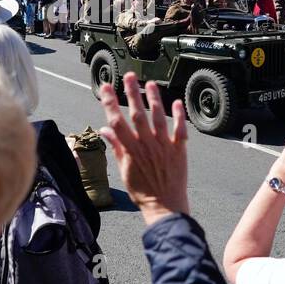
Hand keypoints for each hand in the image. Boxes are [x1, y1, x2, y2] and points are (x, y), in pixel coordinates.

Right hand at [98, 72, 189, 224]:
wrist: (165, 206)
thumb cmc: (142, 191)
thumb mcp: (124, 170)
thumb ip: (116, 147)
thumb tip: (104, 130)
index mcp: (131, 150)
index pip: (117, 121)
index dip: (110, 103)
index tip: (106, 88)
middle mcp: (147, 145)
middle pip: (138, 114)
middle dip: (132, 93)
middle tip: (129, 76)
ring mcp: (164, 146)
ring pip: (159, 118)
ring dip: (154, 99)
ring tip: (150, 84)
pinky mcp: (179, 150)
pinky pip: (180, 130)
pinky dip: (179, 116)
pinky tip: (177, 102)